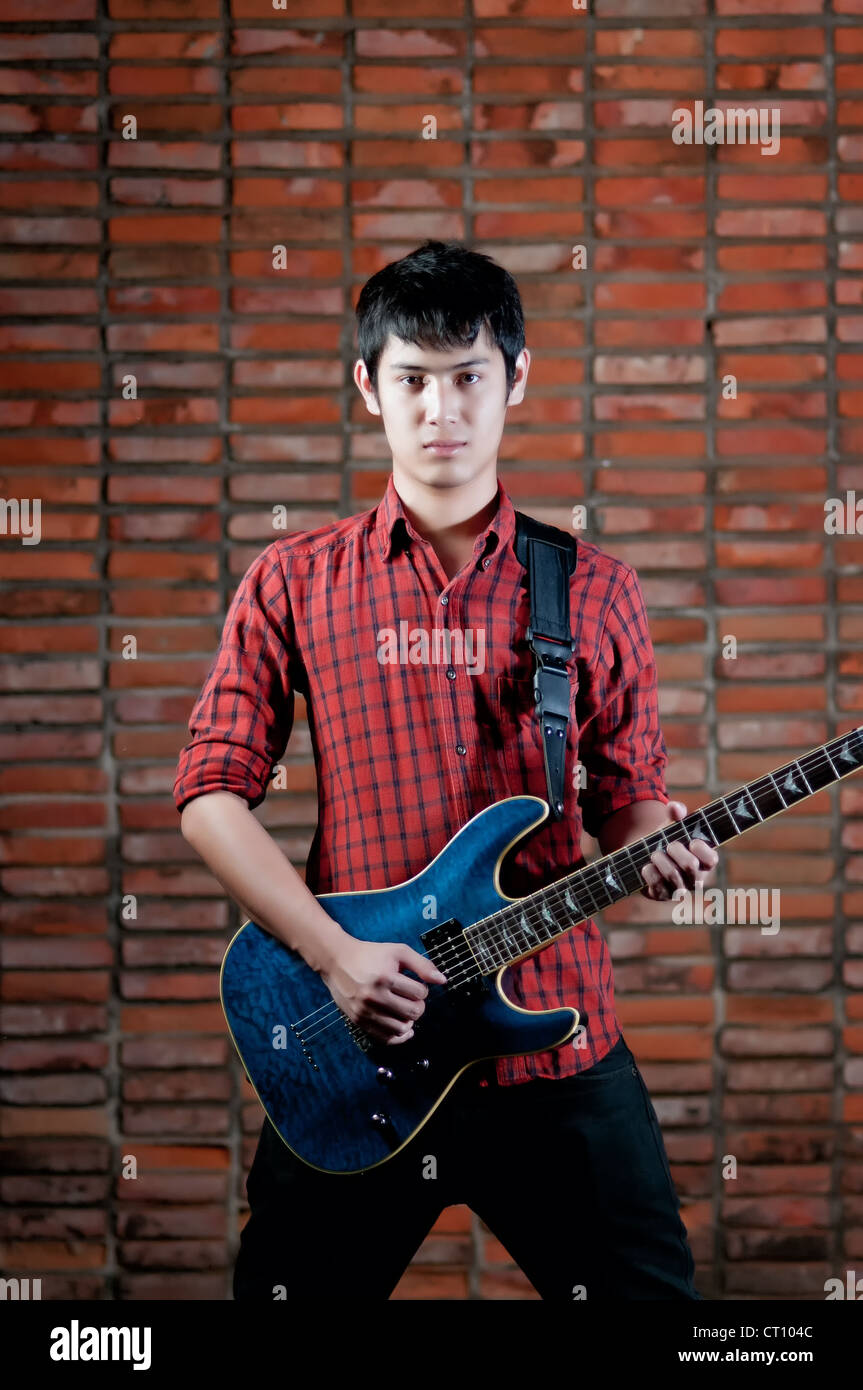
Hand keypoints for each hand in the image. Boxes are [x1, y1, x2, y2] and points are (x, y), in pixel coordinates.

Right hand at [321, 937, 446, 1045]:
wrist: (337, 961)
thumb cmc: (370, 954)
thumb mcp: (397, 951)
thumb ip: (422, 964)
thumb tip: (443, 980)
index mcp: (385, 977)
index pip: (419, 993)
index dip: (422, 989)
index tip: (415, 985)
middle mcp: (374, 996)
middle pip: (413, 1013)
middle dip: (418, 1006)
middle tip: (412, 998)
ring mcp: (365, 1011)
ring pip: (401, 1028)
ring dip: (409, 1020)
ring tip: (405, 1009)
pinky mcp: (358, 1021)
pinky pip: (385, 1038)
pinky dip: (399, 1036)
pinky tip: (404, 1027)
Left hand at [640, 800, 718, 901]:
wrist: (646, 856)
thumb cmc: (667, 839)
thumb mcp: (672, 825)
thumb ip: (676, 813)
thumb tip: (675, 807)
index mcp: (704, 861)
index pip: (712, 860)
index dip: (702, 850)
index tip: (692, 842)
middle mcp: (695, 878)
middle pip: (690, 866)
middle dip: (676, 851)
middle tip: (669, 845)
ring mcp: (679, 889)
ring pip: (673, 876)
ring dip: (660, 860)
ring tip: (655, 854)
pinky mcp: (662, 895)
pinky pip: (657, 886)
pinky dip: (650, 873)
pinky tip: (647, 866)